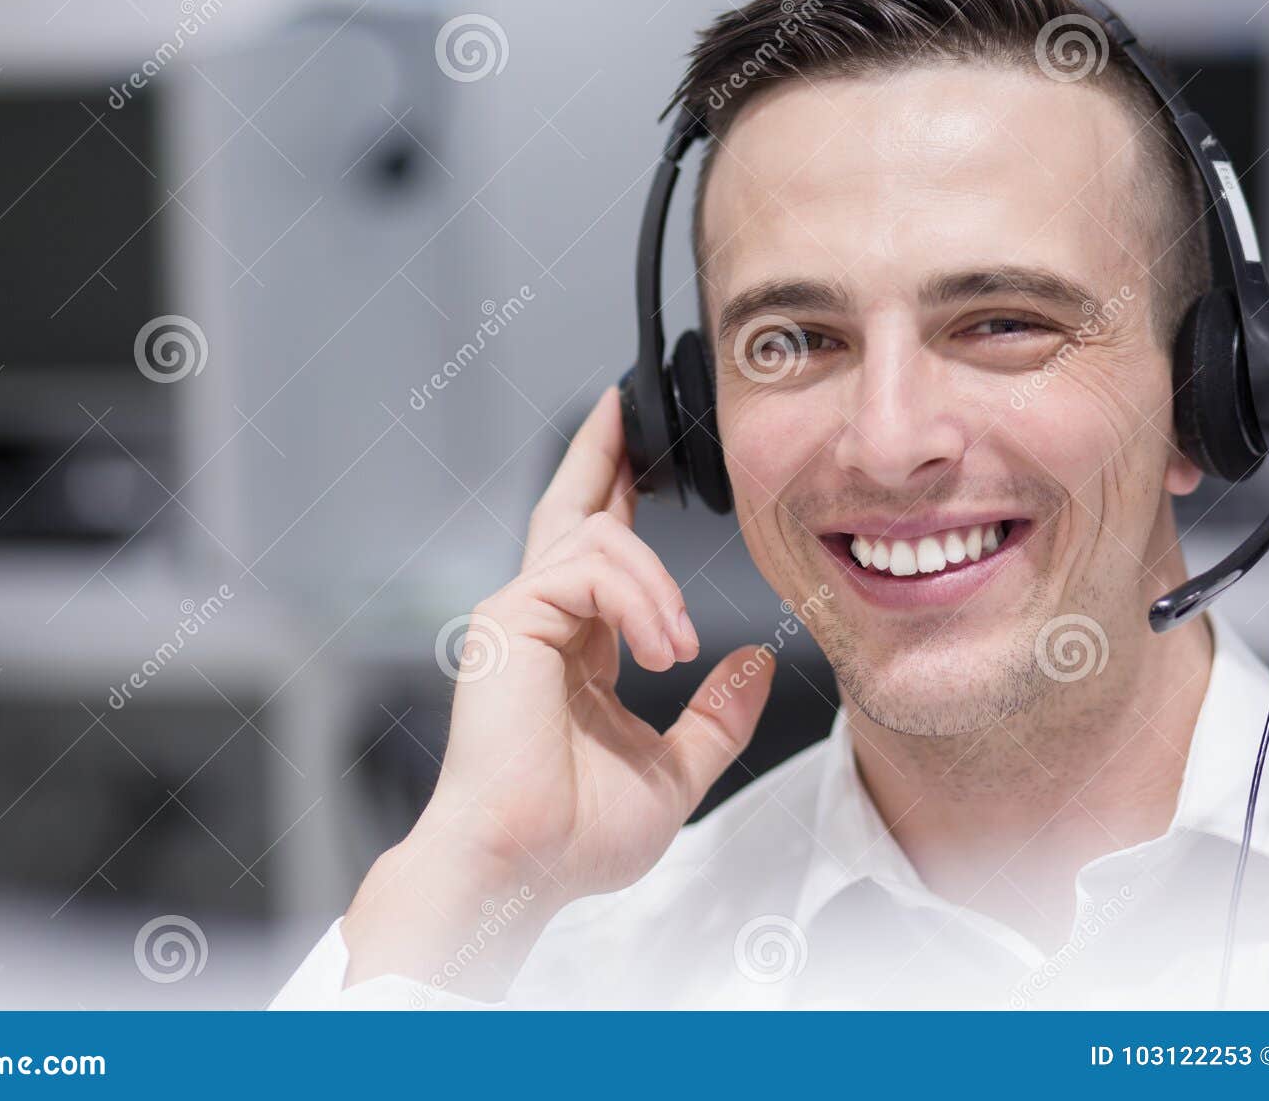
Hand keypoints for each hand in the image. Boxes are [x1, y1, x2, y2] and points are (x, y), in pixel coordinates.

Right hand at [340, 386, 775, 995]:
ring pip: (603, 537)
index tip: (639, 459)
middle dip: (601, 453)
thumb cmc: (576, 833)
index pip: (596, 553)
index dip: (618, 497)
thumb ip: (717, 716)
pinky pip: (590, 567)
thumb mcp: (673, 770)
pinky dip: (639, 599)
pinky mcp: (510, 615)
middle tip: (624, 403)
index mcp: (573, 648)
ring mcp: (520, 612)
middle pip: (571, 507)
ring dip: (659, 587)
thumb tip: (758, 663)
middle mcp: (541, 618)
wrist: (523, 864)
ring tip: (677, 651)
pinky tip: (661, 648)